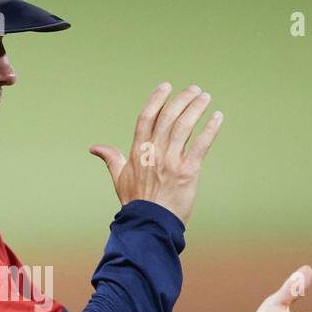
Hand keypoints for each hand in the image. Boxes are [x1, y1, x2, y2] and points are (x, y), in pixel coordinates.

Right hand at [89, 82, 223, 225]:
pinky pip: (201, 145)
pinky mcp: (188, 172)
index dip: (156, 99)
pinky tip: (217, 117)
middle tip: (194, 89)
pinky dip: (210, 129)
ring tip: (205, 97)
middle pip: (168, 117)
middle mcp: (154, 152)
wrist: (149, 225)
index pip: (146, 117)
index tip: (166, 86)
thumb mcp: (119, 178)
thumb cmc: (135, 203)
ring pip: (184, 126)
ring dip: (196, 108)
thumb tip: (94, 148)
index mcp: (138, 151)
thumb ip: (110, 158)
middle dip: (182, 99)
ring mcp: (171, 161)